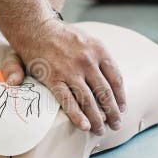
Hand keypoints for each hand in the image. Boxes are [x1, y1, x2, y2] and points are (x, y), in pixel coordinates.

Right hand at [12, 20, 125, 134]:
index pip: (116, 78)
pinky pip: (68, 101)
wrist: (35, 27)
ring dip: (97, 118)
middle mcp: (87, 62)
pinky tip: (84, 126)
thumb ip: (101, 60)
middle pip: (105, 93)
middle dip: (112, 112)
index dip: (121, 96)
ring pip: (89, 101)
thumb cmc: (61, 35)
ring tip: (100, 130)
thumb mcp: (87, 39)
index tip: (122, 108)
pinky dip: (77, 116)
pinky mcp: (54, 79)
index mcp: (99, 51)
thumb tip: (113, 83)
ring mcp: (70, 71)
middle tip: (116, 125)